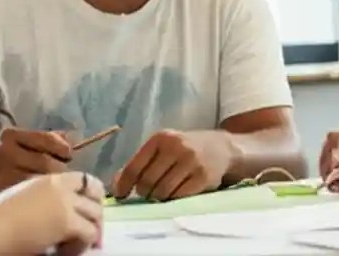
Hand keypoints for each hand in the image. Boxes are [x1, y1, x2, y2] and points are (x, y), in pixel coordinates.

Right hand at [0, 128, 72, 197]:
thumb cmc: (8, 161)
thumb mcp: (23, 143)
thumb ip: (49, 139)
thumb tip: (76, 137)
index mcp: (9, 136)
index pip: (47, 140)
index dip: (63, 148)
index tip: (68, 154)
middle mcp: (3, 154)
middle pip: (47, 163)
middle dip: (60, 170)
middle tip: (63, 177)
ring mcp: (1, 177)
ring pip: (42, 184)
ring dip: (55, 188)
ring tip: (55, 190)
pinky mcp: (3, 199)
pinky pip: (34, 201)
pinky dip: (46, 202)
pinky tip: (47, 202)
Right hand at [0, 172, 103, 254]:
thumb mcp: (22, 201)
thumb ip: (43, 201)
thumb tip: (58, 217)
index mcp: (48, 179)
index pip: (85, 180)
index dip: (92, 197)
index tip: (89, 214)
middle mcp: (60, 186)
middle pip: (96, 195)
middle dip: (97, 216)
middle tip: (92, 237)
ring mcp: (64, 202)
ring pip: (96, 215)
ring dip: (90, 233)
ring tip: (74, 248)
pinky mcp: (66, 221)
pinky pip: (88, 233)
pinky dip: (82, 246)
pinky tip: (64, 253)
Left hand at [111, 130, 232, 201]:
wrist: (222, 148)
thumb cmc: (185, 150)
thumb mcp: (163, 148)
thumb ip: (140, 163)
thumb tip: (115, 184)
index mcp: (160, 138)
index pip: (135, 167)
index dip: (124, 185)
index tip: (120, 196)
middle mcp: (175, 146)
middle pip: (147, 182)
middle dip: (144, 193)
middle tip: (148, 194)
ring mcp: (191, 161)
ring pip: (162, 192)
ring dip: (159, 198)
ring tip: (163, 193)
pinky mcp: (203, 176)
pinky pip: (179, 196)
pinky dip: (174, 199)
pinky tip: (177, 193)